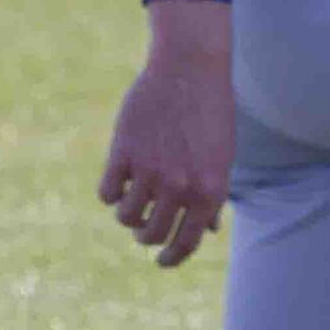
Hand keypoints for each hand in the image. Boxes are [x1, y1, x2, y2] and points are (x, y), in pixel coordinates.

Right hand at [98, 0, 233, 266]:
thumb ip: (212, 195)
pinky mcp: (124, 154)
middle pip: (151, 234)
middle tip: (143, 228)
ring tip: (131, 201)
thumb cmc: (210, 111)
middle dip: (146, 236)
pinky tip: (117, 181)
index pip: (186, 242)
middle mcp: (180, 187)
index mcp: (209, 191)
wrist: (190, 68)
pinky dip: (110, 193)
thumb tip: (206, 231)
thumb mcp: (221, 157)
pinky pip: (108, 193)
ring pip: (126, 217)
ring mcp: (150, 171)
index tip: (162, 261)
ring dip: (127, 215)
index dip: (172, 258)